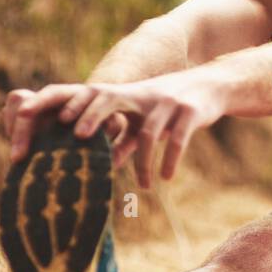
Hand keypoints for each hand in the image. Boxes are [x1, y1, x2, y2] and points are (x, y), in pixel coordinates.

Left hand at [4, 72, 225, 186]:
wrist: (213, 86)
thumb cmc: (171, 106)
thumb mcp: (146, 118)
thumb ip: (125, 137)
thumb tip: (106, 164)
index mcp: (128, 95)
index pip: (95, 95)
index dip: (75, 105)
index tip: (57, 120)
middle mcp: (144, 95)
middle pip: (110, 99)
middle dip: (92, 116)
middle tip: (78, 137)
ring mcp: (168, 103)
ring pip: (148, 133)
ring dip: (144, 163)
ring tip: (143, 186)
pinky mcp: (191, 112)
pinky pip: (178, 139)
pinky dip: (170, 160)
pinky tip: (165, 178)